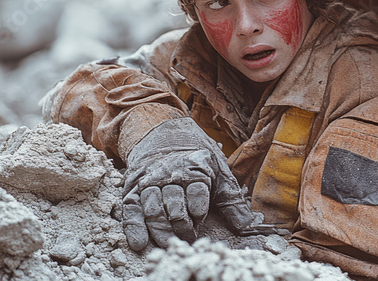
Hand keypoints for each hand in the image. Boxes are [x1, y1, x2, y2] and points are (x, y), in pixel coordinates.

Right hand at [121, 117, 260, 250]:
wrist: (163, 134)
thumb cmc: (197, 158)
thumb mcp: (219, 172)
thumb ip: (231, 200)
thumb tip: (246, 226)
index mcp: (194, 168)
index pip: (196, 192)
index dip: (199, 210)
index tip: (200, 221)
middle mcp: (169, 175)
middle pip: (174, 204)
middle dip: (182, 225)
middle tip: (188, 239)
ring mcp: (149, 182)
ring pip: (153, 208)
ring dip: (161, 229)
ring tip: (170, 244)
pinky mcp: (132, 190)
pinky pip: (131, 210)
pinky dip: (134, 227)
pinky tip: (139, 243)